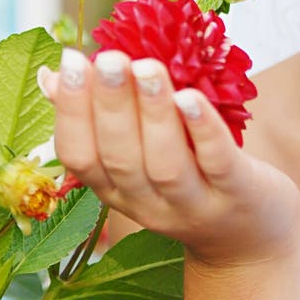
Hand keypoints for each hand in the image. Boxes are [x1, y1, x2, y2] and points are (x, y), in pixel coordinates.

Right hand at [39, 49, 299, 266]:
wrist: (248, 241)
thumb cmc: (187, 178)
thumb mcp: (138, 158)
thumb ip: (98, 118)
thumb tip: (51, 75)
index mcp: (115, 189)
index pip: (78, 156)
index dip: (71, 111)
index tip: (71, 60)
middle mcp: (148, 203)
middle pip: (121, 158)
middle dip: (111, 105)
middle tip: (108, 58)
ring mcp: (193, 203)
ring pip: (165, 163)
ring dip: (153, 113)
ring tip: (147, 66)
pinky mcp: (236, 194)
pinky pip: (217, 163)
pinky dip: (203, 130)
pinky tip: (191, 96)